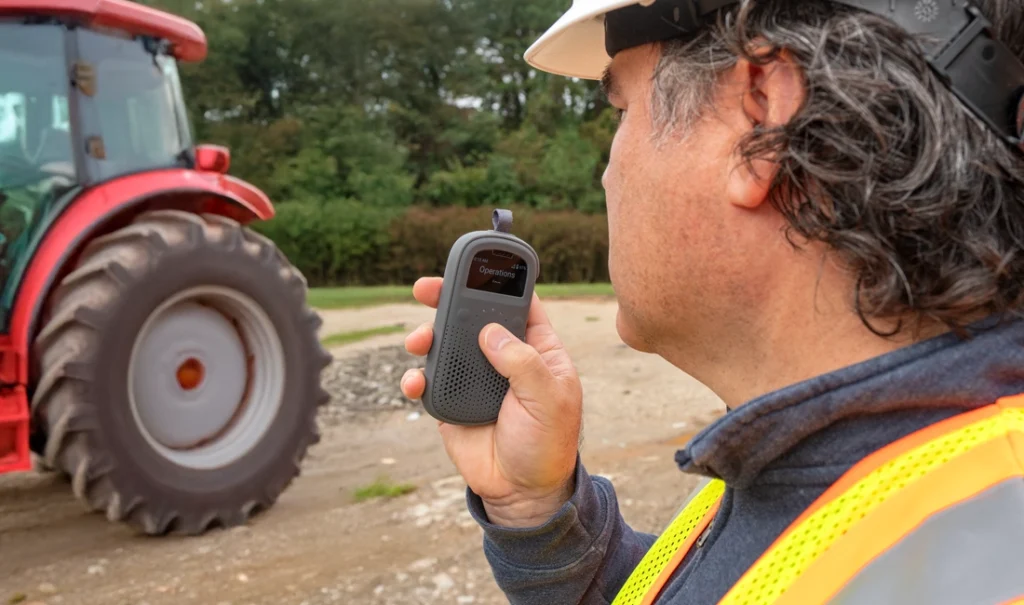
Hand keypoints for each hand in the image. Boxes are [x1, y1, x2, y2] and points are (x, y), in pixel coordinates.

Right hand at [400, 277, 583, 527]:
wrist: (522, 492)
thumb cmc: (547, 444)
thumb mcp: (549, 400)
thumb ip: (523, 363)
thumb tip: (490, 332)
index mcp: (537, 349)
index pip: (518, 304)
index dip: (499, 281)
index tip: (476, 265)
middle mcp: (503, 357)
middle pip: (473, 316)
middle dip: (448, 298)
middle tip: (425, 287)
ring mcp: (475, 377)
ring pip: (445, 343)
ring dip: (426, 336)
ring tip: (416, 342)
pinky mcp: (451, 401)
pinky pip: (428, 381)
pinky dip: (416, 378)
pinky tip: (414, 383)